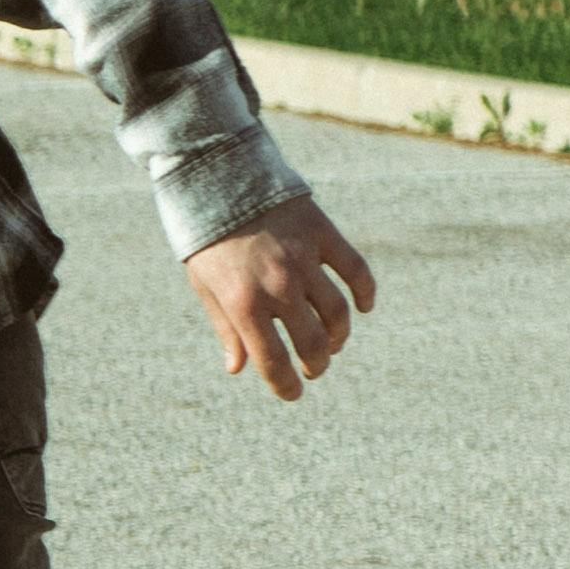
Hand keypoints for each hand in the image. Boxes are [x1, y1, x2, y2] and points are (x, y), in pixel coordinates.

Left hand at [183, 192, 374, 401]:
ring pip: (337, 314)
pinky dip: (364, 293)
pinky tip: (362, 307)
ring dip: (339, 336)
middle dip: (316, 364)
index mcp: (243, 304)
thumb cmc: (206, 237)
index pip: (274, 362)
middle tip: (313, 367)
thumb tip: (238, 369)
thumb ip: (226, 328)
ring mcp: (303, 259)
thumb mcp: (205, 286)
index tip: (292, 392)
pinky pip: (355, 270)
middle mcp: (277, 286)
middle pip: (313, 343)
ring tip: (332, 343)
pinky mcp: (321, 233)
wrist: (217, 176)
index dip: (286, 386)